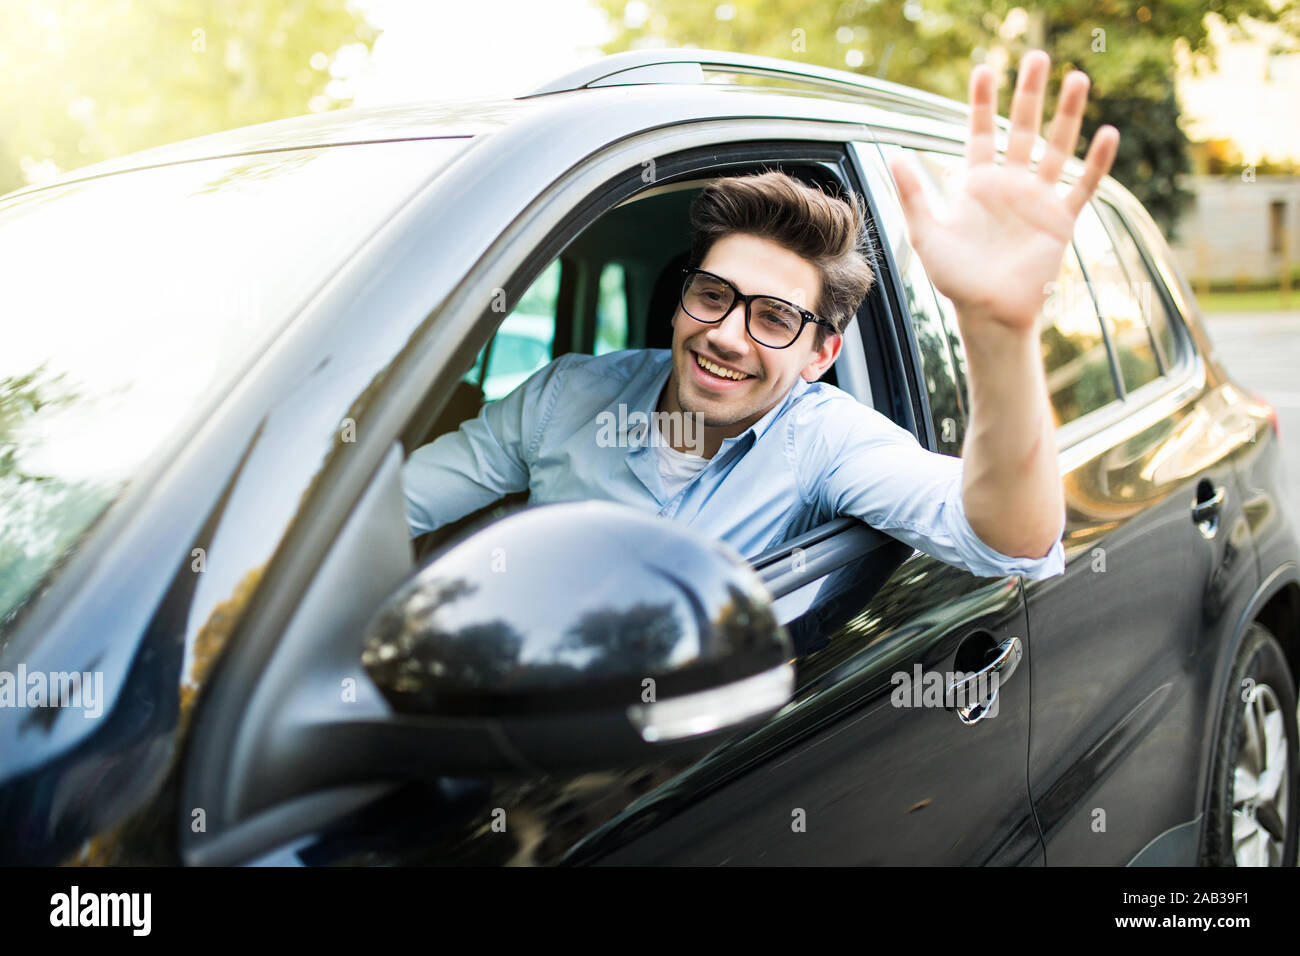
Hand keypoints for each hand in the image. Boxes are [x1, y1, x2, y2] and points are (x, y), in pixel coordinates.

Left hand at [887, 50, 1119, 331]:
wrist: (989, 313)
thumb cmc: (956, 279)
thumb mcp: (928, 234)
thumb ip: (914, 195)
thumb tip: (895, 155)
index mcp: (976, 184)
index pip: (981, 133)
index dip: (983, 102)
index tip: (984, 69)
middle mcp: (1009, 185)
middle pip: (1022, 129)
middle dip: (1029, 94)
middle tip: (1036, 56)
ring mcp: (1037, 200)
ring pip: (1056, 148)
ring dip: (1067, 115)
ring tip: (1077, 78)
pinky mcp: (1061, 220)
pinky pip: (1082, 186)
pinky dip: (1096, 162)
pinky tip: (1107, 133)